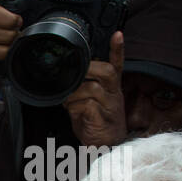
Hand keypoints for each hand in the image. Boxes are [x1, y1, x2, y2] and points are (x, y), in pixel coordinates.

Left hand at [63, 31, 125, 147]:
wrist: (103, 146)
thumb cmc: (93, 121)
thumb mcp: (85, 100)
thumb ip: (79, 87)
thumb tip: (63, 78)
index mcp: (110, 86)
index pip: (117, 64)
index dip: (118, 49)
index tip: (117, 34)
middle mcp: (113, 93)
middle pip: (107, 71)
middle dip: (88, 70)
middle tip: (72, 77)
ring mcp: (110, 106)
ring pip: (93, 88)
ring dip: (75, 93)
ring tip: (68, 101)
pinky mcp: (103, 119)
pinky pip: (87, 106)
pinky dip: (75, 107)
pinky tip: (72, 112)